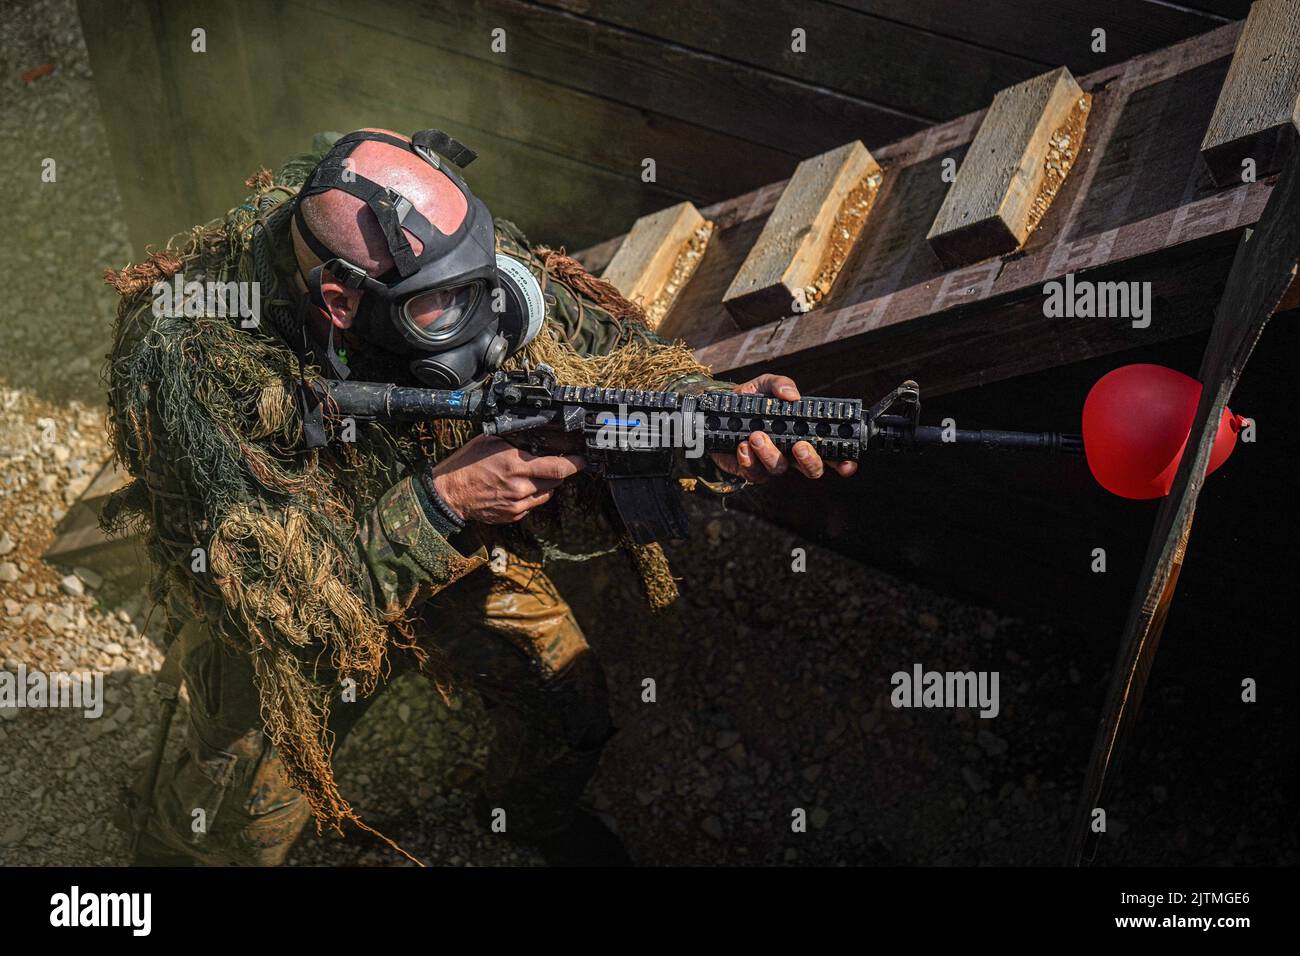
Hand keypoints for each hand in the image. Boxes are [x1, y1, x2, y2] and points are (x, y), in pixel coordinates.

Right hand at [429, 434, 583, 523]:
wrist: (450, 494)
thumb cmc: (467, 465)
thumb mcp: (491, 441)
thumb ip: (517, 440)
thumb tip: (538, 435)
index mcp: (515, 465)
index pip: (558, 466)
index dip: (575, 463)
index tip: (582, 460)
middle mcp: (520, 486)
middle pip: (556, 480)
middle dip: (557, 471)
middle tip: (549, 463)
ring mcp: (518, 504)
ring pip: (547, 493)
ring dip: (544, 483)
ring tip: (526, 476)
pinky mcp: (514, 515)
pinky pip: (533, 505)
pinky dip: (531, 496)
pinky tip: (516, 488)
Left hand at [710, 374, 858, 483]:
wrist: (714, 412)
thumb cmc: (748, 400)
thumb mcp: (765, 384)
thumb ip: (780, 384)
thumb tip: (792, 395)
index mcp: (802, 433)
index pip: (829, 451)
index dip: (843, 462)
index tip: (847, 464)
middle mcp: (790, 452)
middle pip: (811, 469)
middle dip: (809, 460)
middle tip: (799, 446)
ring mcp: (769, 463)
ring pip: (779, 469)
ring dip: (770, 453)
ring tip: (756, 436)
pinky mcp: (748, 469)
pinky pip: (753, 472)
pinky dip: (748, 459)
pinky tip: (742, 445)